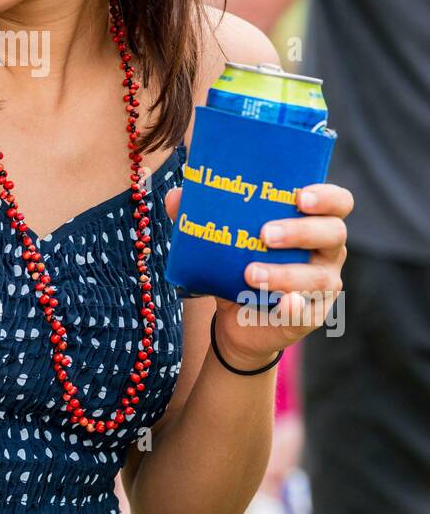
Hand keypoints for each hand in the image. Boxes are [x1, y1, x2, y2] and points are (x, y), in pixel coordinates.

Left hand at [163, 182, 353, 370]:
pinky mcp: (312, 315)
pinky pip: (308, 311)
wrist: (235, 317)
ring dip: (286, 274)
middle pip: (333, 234)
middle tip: (265, 233)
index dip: (327, 197)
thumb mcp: (221, 237)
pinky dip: (294, 307)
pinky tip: (281, 303)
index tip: (299, 196)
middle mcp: (327, 250)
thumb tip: (175, 197)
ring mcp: (324, 284)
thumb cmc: (237, 262)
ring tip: (250, 273)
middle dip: (301, 231)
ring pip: (319, 277)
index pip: (338, 202)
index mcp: (313, 221)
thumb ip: (201, 215)